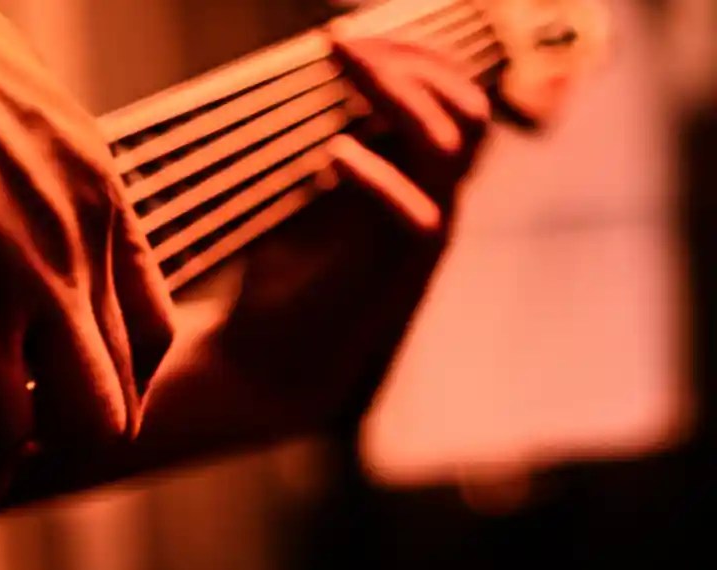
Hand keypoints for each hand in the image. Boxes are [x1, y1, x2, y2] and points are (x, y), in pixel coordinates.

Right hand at [0, 0, 173, 511]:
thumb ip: (18, 160)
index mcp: (94, 184)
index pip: (150, 311)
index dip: (119, 368)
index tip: (70, 386)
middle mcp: (83, 233)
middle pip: (133, 374)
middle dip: (87, 421)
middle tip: (35, 436)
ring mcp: (32, 273)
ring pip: (89, 417)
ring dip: (46, 455)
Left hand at [144, 36, 489, 450]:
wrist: (267, 365)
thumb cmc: (280, 282)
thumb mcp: (301, 198)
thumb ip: (327, 146)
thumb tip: (316, 83)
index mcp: (414, 183)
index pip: (449, 101)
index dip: (410, 58)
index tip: (342, 36)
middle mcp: (432, 205)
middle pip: (468, 111)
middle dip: (413, 62)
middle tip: (343, 42)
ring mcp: (423, 242)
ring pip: (453, 149)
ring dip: (400, 95)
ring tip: (342, 69)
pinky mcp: (401, 278)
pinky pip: (419, 214)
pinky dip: (379, 176)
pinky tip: (333, 154)